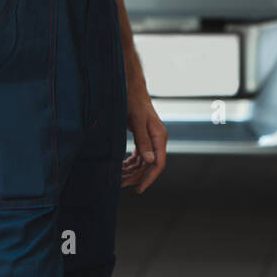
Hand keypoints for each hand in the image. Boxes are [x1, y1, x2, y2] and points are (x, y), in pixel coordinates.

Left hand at [123, 76, 166, 192]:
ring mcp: (150, 139)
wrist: (131, 87)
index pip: (158, 163)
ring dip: (131, 171)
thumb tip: (150, 161)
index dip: (149, 178)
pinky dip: (130, 163)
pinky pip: (138, 156)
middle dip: (136, 176)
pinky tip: (120, 167)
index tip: (138, 189)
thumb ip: (143, 141)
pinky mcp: (142, 138)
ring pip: (143, 162)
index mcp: (159, 136)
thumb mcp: (137, 121)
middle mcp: (156, 140)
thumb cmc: (134, 101)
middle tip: (120, 184)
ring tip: (117, 177)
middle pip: (149, 165)